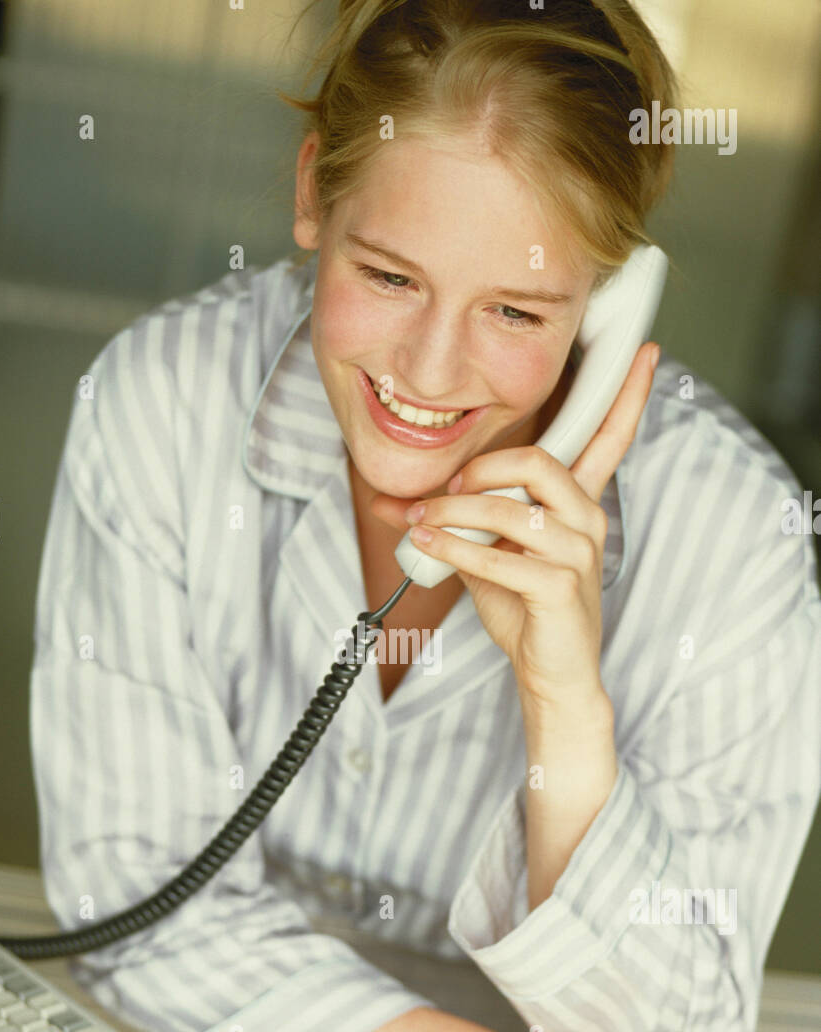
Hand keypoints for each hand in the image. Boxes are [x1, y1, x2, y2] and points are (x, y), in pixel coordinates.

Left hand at [371, 342, 659, 713]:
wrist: (551, 675)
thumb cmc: (525, 611)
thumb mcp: (484, 556)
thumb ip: (450, 522)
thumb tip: (390, 502)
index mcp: (579, 505)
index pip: (610, 439)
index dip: (627, 395)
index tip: (646, 352)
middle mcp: (587, 521)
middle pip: (537, 461)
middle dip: (480, 468)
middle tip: (446, 487)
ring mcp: (578, 553)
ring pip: (509, 507)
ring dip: (452, 511)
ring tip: (421, 522)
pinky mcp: (560, 587)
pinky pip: (498, 556)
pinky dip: (454, 546)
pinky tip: (428, 544)